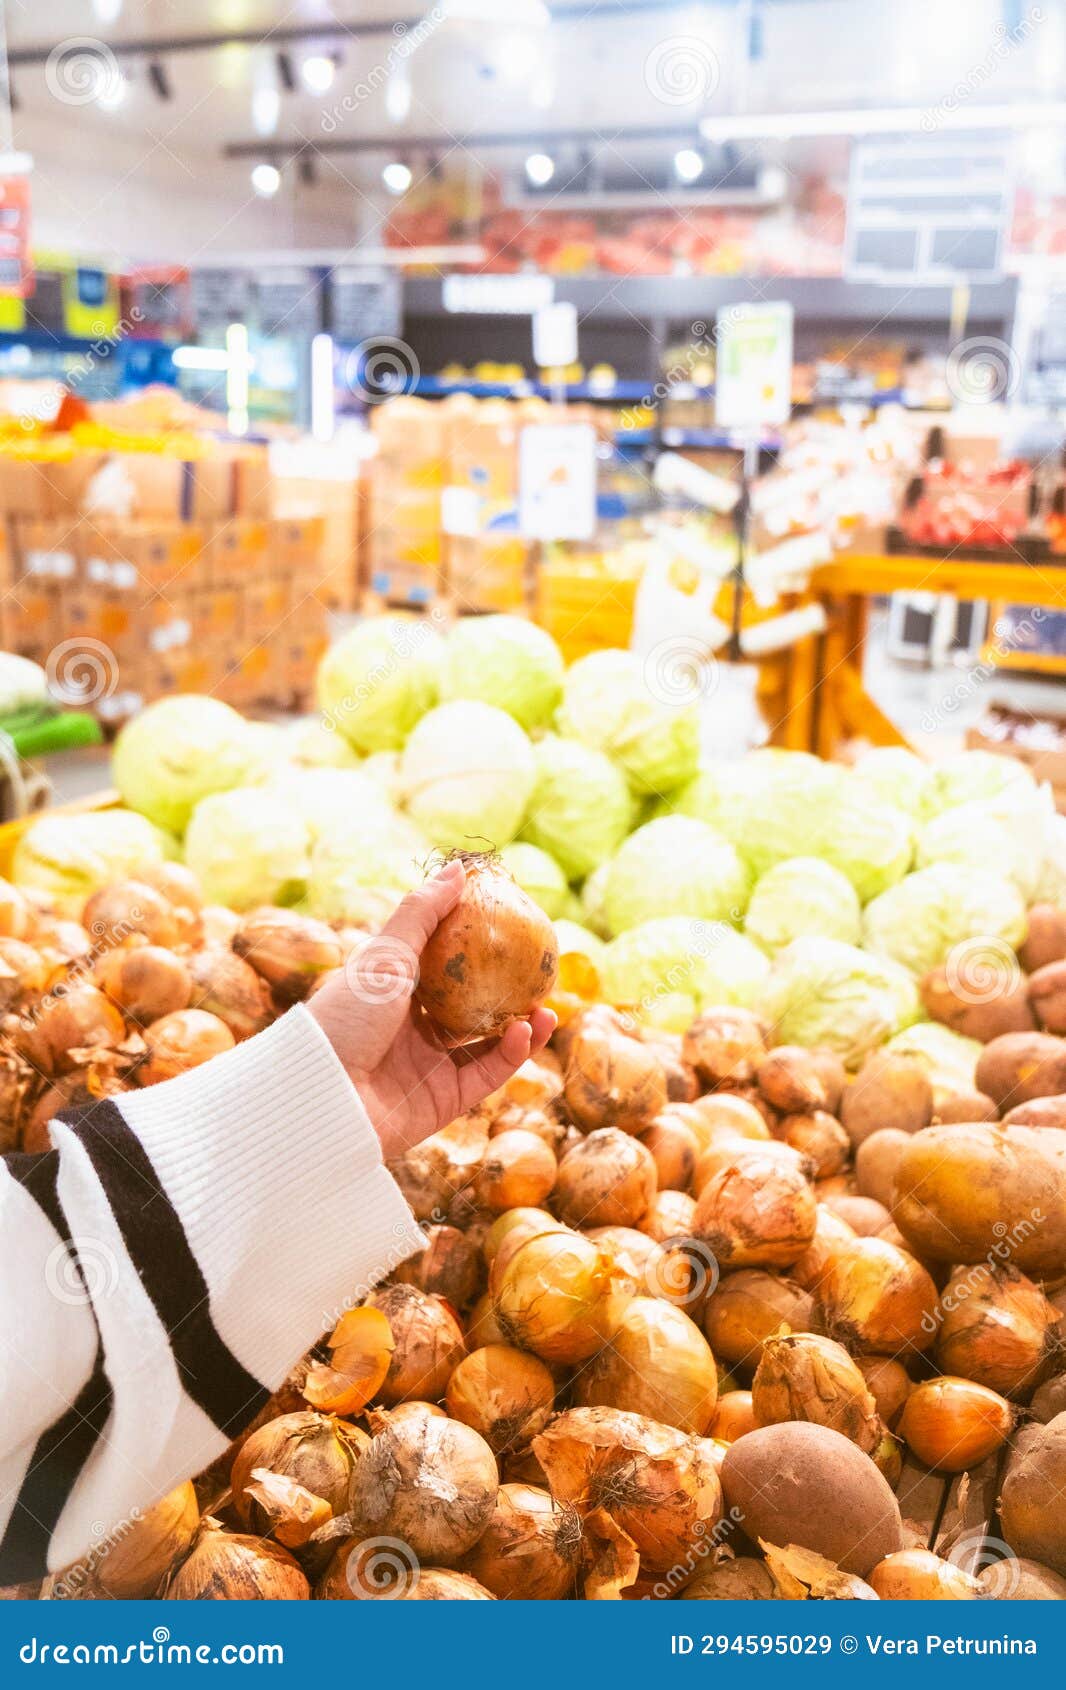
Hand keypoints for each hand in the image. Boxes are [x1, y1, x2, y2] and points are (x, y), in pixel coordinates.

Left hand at [308, 860, 555, 1160]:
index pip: (444, 967)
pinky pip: (487, 1075)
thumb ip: (422, 912)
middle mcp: (413, 1029)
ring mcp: (429, 1066)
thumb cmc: (344, 1016)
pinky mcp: (443, 1100)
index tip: (513, 931)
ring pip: (488, 1043)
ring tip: (547, 1007)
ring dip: (521, 1026)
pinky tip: (527, 1029)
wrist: (321, 1094)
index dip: (478, 950)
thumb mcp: (384, 956)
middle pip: (472, 1006)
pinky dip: (511, 1054)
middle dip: (509, 992)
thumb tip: (459, 869)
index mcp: (395, 993)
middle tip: (541, 974)